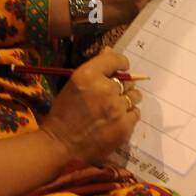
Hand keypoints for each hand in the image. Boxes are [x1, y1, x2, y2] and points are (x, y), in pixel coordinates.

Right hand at [40, 49, 140, 163]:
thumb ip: (94, 68)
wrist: (60, 145)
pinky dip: (127, 115)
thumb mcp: (74, 84)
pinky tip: (115, 120)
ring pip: (134, 96)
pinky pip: (135, 113)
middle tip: (111, 95)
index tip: (121, 68)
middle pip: (127, 80)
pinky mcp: (124, 126)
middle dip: (121, 86)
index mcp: (89, 75)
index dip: (121, 63)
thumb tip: (110, 51)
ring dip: (126, 100)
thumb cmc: (63, 113)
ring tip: (114, 108)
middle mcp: (106, 88)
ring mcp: (117, 108)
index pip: (115, 59)